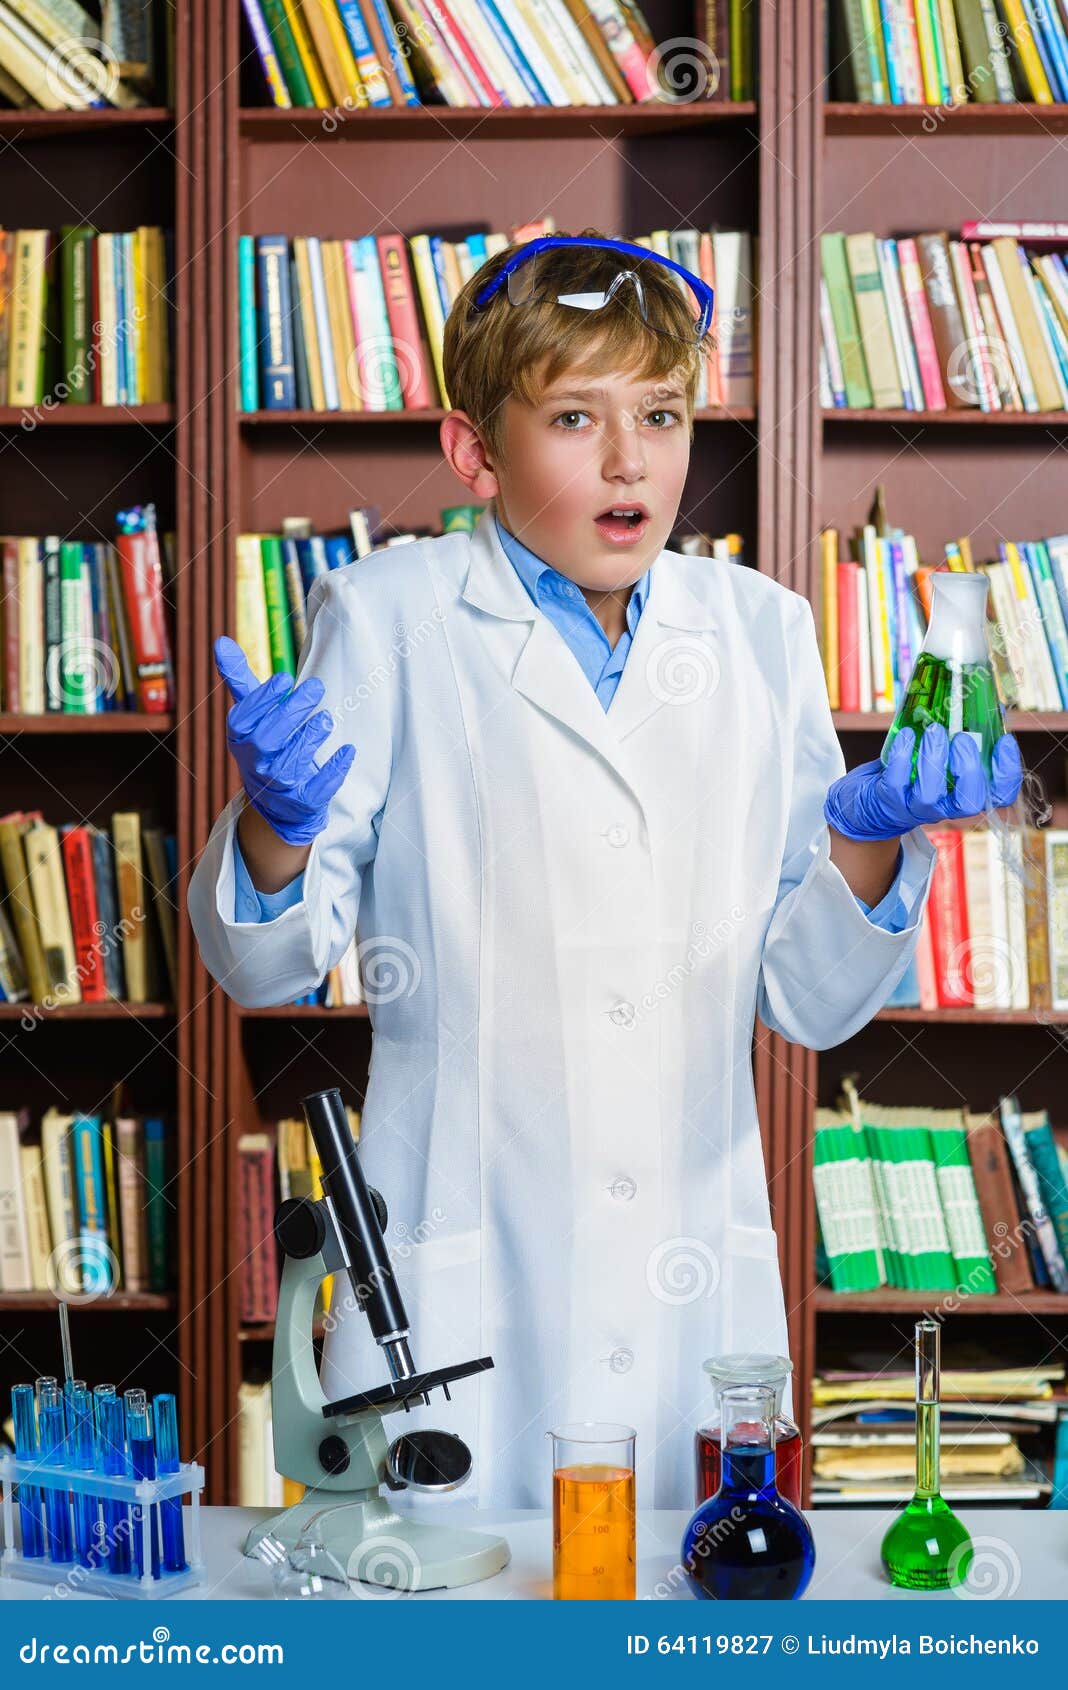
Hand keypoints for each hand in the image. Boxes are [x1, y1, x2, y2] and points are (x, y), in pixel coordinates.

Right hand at [215, 635, 355, 846]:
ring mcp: (277, 787)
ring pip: (290, 765)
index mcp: (240, 738)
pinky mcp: (302, 803)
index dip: (261, 700)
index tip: (283, 678)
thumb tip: (221, 641)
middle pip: (267, 740)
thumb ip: (240, 681)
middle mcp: (255, 764)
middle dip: (290, 713)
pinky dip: (333, 772)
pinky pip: (316, 790)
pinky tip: (348, 751)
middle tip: (316, 687)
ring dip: (309, 740)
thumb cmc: (264, 745)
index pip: (243, 719)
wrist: (275, 802)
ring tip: (325, 719)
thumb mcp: (251, 715)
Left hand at [823, 724, 1022, 842]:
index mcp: (965, 792)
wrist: (870, 799)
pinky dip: (901, 756)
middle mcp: (946, 806)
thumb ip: (967, 732)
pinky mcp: (889, 801)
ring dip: (934, 758)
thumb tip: (991, 703)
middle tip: (962, 738)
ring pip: (930, 794)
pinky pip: (896, 782)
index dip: (1007, 772)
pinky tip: (905, 735)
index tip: (1004, 741)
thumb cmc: (914, 769)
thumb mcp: (943, 753)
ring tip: (934, 729)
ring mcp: (916, 807)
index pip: (999, 795)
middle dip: (968, 767)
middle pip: (969, 800)